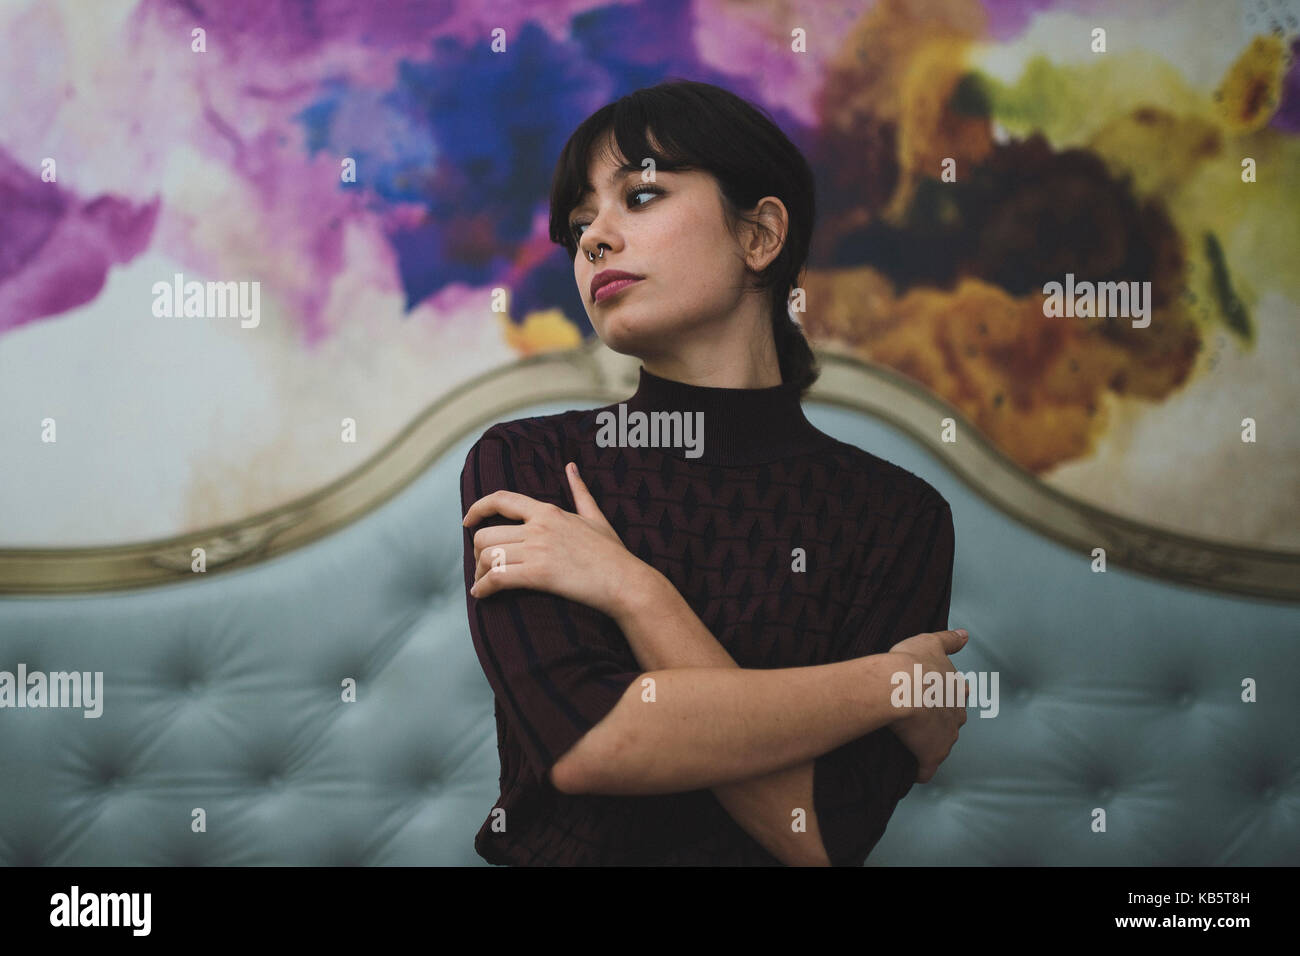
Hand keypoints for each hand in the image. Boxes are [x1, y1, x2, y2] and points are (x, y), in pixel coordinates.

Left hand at [462, 461, 642, 618]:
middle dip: (476, 552)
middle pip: (485, 534)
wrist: (625, 582)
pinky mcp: (539, 575)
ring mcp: (538, 550)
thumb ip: (579, 491)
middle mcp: (539, 528)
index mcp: (548, 511)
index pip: (501, 499)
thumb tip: (571, 467)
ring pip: (488, 556)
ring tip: (482, 583)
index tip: (468, 521)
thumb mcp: (595, 516)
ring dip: (478, 573)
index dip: (478, 508)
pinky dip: (484, 588)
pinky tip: (482, 595)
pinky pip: (497, 578)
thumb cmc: (612, 553)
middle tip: (481, 566)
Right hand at [886, 629, 969, 783]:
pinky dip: (922, 771)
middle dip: (942, 722)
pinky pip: (927, 769)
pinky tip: (914, 773)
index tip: (936, 696)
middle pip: (954, 721)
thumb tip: (966, 635)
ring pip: (942, 744)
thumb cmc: (912, 662)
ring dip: (931, 745)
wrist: (902, 687)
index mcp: (956, 688)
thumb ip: (949, 639)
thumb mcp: (930, 641)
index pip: (960, 695)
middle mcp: (957, 713)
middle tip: (922, 719)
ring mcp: (946, 737)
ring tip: (914, 746)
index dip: (948, 696)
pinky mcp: (932, 755)